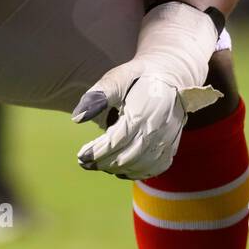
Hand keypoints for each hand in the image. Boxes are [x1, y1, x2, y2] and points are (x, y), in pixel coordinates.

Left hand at [72, 2, 222, 179]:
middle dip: (102, 163)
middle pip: (127, 157)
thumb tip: (77, 118)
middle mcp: (158, 130)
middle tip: (84, 161)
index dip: (98, 152)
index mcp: (143, 112)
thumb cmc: (139, 77)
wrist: (171, 76)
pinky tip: (120, 168)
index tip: (81, 155)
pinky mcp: (172, 147)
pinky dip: (136, 172)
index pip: (117, 140)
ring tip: (98, 164)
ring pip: (139, 166)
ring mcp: (167, 140)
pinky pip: (154, 168)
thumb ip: (98, 96)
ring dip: (116, 169)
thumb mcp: (118, 77)